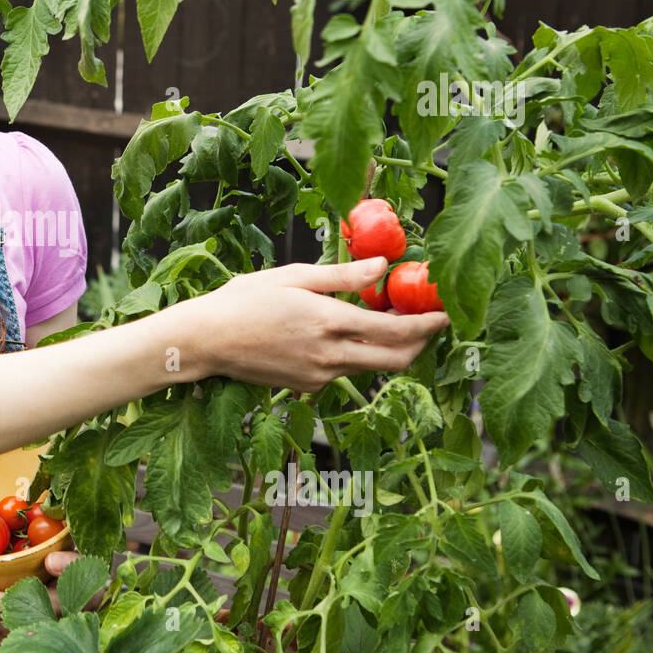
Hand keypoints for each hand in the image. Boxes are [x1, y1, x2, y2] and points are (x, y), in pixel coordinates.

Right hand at [181, 256, 449, 392]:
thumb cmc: (242, 302)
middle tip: (428, 322)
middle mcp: (330, 355)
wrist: (206, 342)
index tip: (446, 313)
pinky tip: (342, 334)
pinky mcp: (307, 385)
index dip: (429, 324)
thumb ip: (342, 276)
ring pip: (371, 366)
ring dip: (387, 348)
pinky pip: (344, 371)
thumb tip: (382, 267)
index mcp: (329, 322)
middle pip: (396, 360)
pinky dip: (355, 354)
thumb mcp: (293, 277)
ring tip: (385, 320)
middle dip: (420, 343)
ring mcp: (319, 375)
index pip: (397, 331)